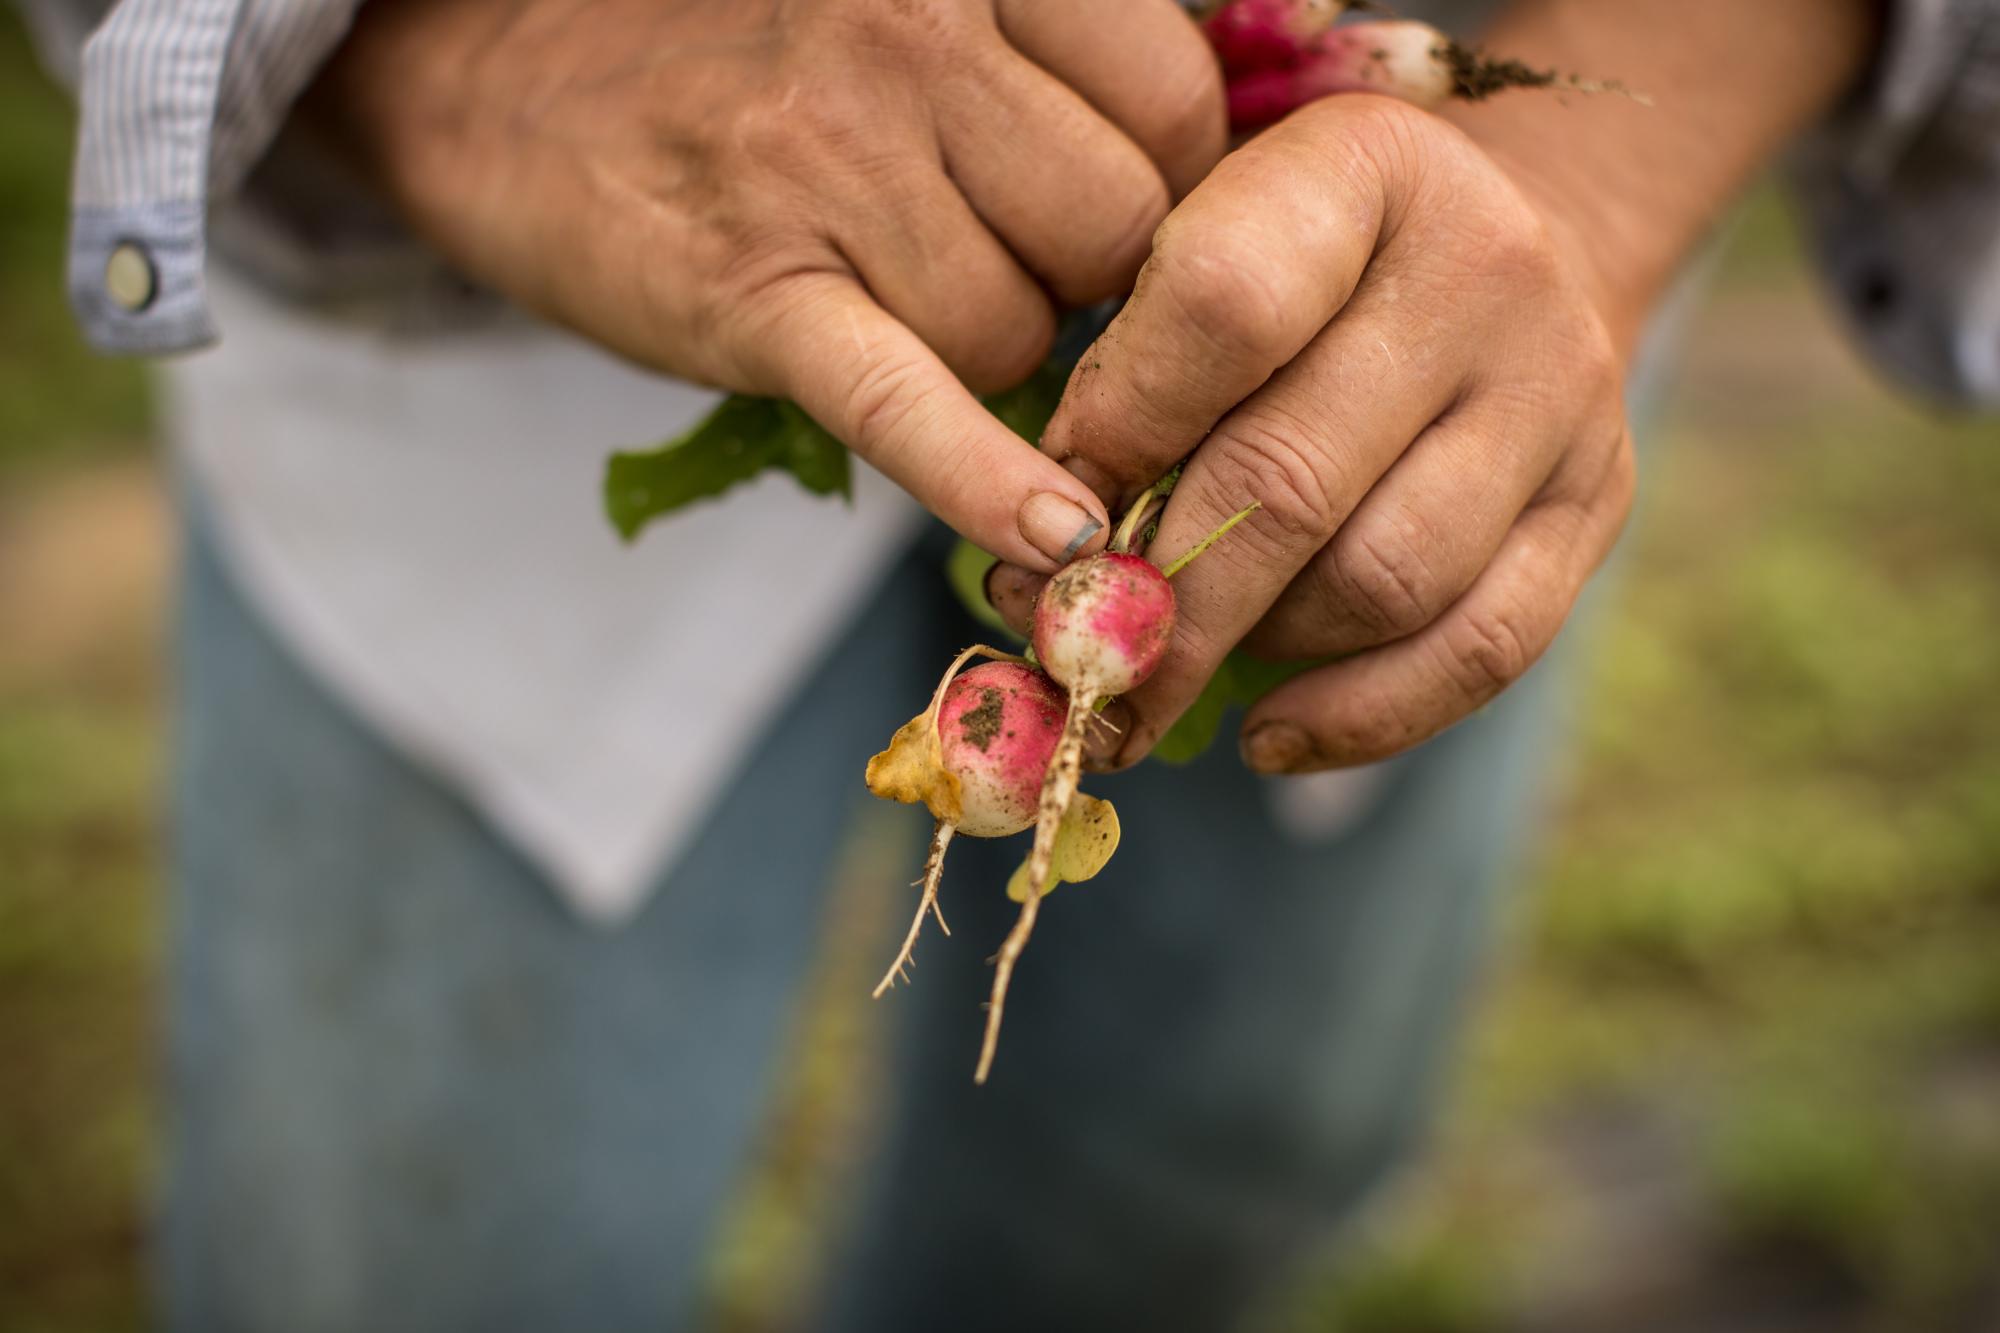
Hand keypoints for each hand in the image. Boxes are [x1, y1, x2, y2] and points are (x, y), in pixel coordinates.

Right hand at [308, 0, 1225, 571]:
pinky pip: (909, 401)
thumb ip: (1055, 49)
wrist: (499, 65)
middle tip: (1005, 264)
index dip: (1168, 183)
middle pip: (1121, 227)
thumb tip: (1224, 150)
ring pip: (1025, 327)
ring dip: (998, 348)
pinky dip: (985, 481)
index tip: (1116, 210)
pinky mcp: (753, 295)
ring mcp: (828, 168)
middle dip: (1089, 277)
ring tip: (898, 292)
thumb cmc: (743, 41)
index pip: (1176, 102)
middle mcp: (912, 39)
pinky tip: (1056, 541)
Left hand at [991, 93, 1635, 769]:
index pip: (1225, 308)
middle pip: (1293, 479)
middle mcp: (1487, 271)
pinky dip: (1358, 719)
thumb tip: (1051, 559)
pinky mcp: (1596, 506)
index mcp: (1365, 168)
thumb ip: (1135, 362)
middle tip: (1074, 660)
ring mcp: (1559, 396)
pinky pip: (1480, 652)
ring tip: (1171, 666)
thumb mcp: (1214, 235)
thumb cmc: (1306, 255)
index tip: (1050, 516)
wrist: (1517, 235)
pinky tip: (1266, 737)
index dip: (1119, 432)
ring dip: (1251, 649)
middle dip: (1159, 600)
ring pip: (1382, 582)